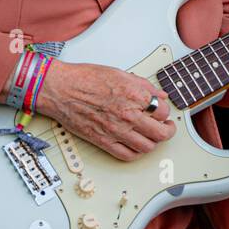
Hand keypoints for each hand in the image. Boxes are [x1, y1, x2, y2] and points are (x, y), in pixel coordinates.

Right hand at [35, 59, 175, 161]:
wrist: (61, 89)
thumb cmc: (84, 78)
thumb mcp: (120, 73)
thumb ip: (143, 86)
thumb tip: (159, 94)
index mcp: (134, 95)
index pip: (163, 110)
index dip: (165, 111)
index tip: (162, 111)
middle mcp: (128, 115)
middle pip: (161, 132)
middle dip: (168, 130)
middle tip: (167, 127)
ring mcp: (116, 130)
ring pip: (147, 147)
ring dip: (154, 142)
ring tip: (152, 136)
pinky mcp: (104, 141)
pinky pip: (128, 155)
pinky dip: (136, 153)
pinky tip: (136, 145)